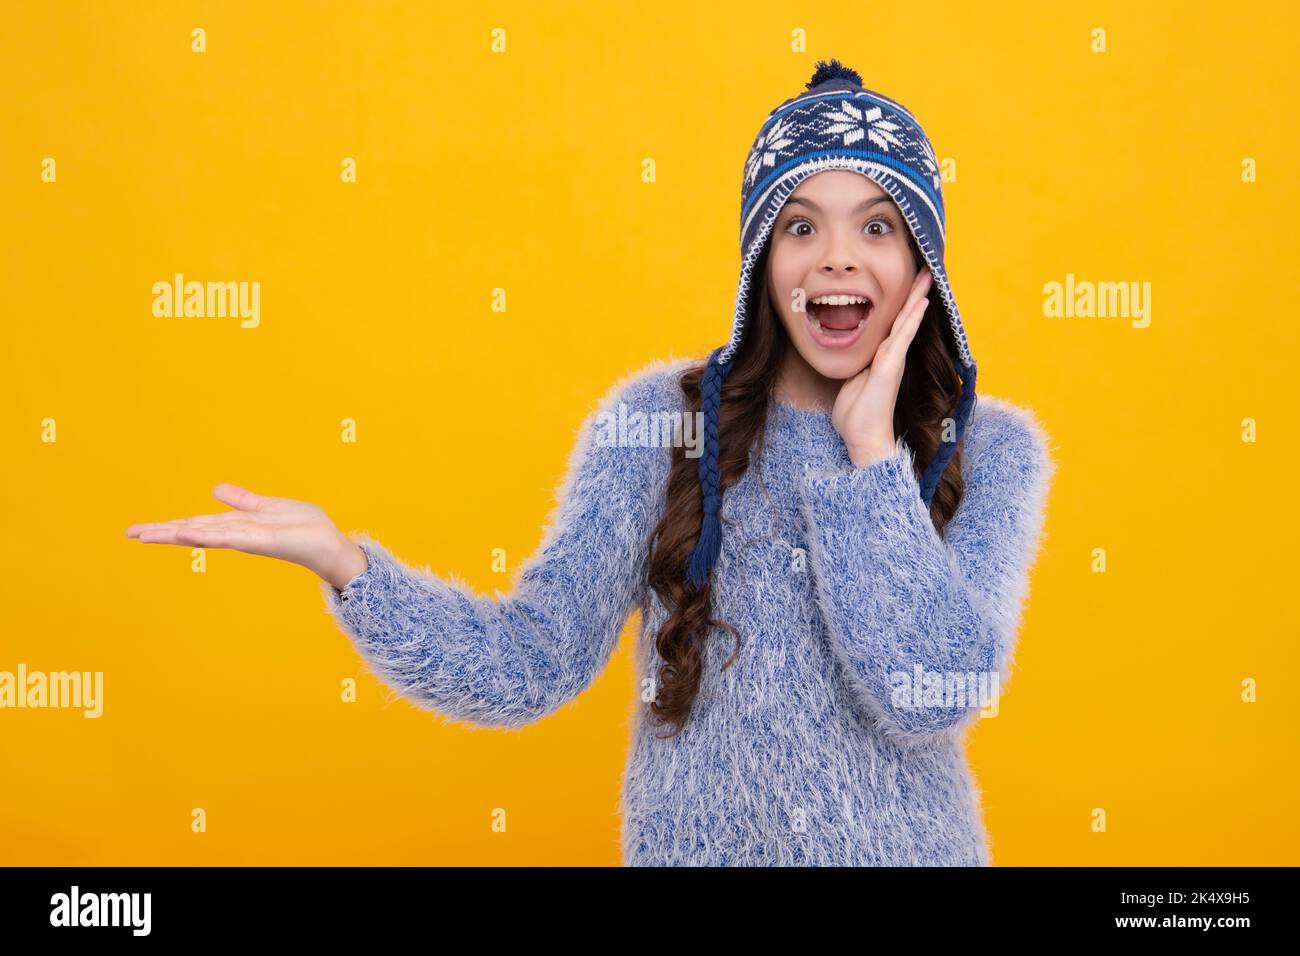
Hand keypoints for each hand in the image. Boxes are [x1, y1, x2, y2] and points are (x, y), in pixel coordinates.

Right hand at [124, 483, 368, 589]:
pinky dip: (208, 535)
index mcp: (236, 524)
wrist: (329, 543)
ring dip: (177, 533)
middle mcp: (237, 533)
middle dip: (163, 532)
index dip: (169, 525)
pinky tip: (188, 533)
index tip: (140, 529)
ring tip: (148, 534)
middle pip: (194, 530)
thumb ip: (242, 500)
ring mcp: (247, 538)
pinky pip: (230, 536)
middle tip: (130, 534)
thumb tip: (215, 490)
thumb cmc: (303, 526)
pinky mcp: (261, 540)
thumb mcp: (268, 506)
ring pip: (205, 533)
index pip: (196, 523)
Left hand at [832, 267, 932, 467]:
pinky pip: (902, 338)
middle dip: (914, 293)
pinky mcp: (889, 367)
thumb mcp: (853, 383)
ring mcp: (892, 361)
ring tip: (928, 276)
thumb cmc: (856, 415)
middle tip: (926, 269)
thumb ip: (858, 367)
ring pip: (906, 323)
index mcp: (881, 358)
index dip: (901, 304)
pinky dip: (911, 320)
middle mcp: (890, 356)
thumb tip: (856, 359)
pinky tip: (920, 304)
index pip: (893, 325)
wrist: (863, 438)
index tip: (909, 283)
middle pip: (904, 318)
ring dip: (917, 298)